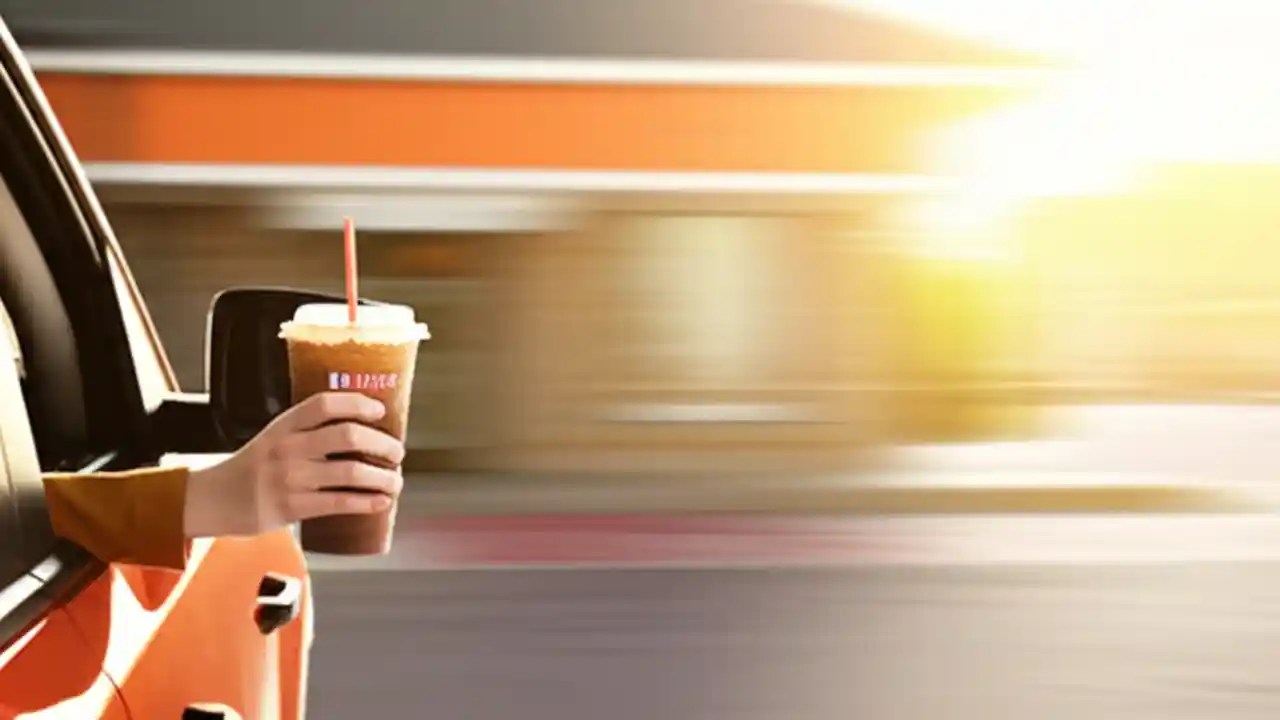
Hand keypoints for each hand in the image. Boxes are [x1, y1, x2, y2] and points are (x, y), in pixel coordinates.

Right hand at [183, 392, 405, 538]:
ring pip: (350, 473)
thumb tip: (363, 429)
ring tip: (395, 481)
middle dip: (382, 443)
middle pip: (347, 436)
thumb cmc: (255, 466)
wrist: (214, 499)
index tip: (380, 411)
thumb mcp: (275, 436)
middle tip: (397, 452)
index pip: (325, 404)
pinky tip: (381, 502)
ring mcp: (290, 478)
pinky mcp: (292, 507)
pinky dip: (367, 502)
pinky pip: (339, 503)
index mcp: (285, 425)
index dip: (358, 403)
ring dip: (383, 477)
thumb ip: (309, 430)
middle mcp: (288, 447)